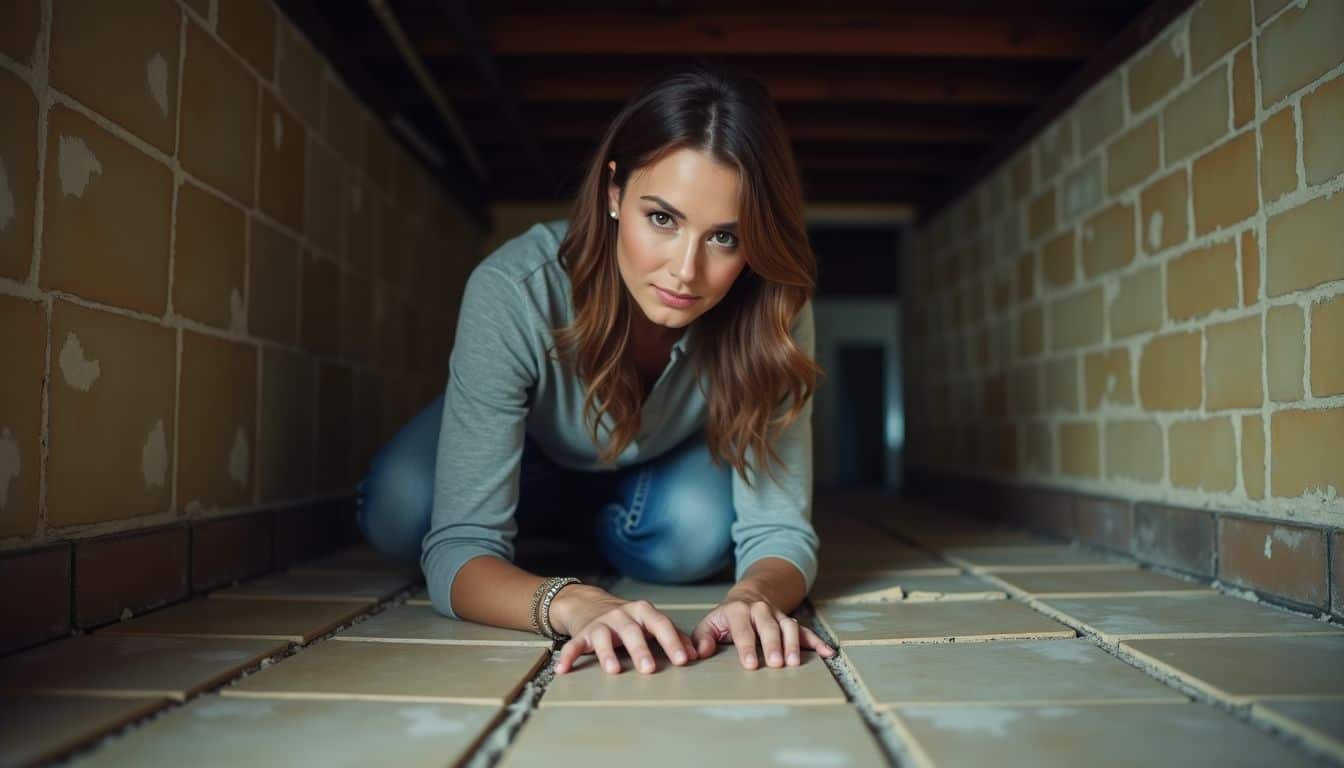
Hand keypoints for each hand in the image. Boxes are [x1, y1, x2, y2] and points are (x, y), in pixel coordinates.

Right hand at [551, 585, 697, 675]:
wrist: (589, 603)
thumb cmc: (628, 619)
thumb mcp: (651, 623)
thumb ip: (673, 636)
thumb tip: (695, 655)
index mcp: (643, 612)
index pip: (661, 624)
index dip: (672, 641)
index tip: (683, 660)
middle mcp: (622, 615)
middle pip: (632, 631)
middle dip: (640, 650)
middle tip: (649, 669)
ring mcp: (601, 624)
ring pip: (603, 636)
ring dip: (607, 653)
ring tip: (613, 670)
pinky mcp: (582, 634)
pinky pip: (574, 645)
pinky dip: (568, 656)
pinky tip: (563, 670)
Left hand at [691, 590, 834, 669]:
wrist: (748, 596)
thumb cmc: (726, 618)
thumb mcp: (709, 624)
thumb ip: (702, 639)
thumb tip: (699, 654)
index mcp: (738, 610)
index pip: (743, 629)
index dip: (746, 647)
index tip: (750, 664)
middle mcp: (760, 610)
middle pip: (769, 626)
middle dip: (773, 645)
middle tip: (776, 664)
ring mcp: (778, 615)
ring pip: (789, 626)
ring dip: (793, 644)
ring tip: (794, 663)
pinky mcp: (791, 621)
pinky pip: (806, 631)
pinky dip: (817, 641)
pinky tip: (828, 653)